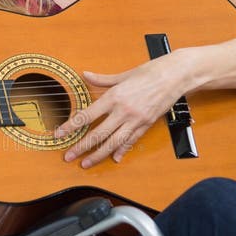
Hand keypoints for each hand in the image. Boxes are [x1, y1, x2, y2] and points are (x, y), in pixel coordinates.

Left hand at [55, 58, 182, 167]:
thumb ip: (102, 79)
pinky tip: (114, 159)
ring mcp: (135, 120)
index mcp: (114, 96)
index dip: (71, 126)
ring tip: (86, 163)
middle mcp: (123, 111)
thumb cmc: (150, 72)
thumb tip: (85, 75)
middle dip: (81, 147)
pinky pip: (131, 141)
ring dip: (98, 155)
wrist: (175, 76)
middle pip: (98, 134)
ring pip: (113, 143)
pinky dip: (122, 150)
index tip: (60, 134)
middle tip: (68, 157)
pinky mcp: (146, 124)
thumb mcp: (123, 74)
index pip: (87, 115)